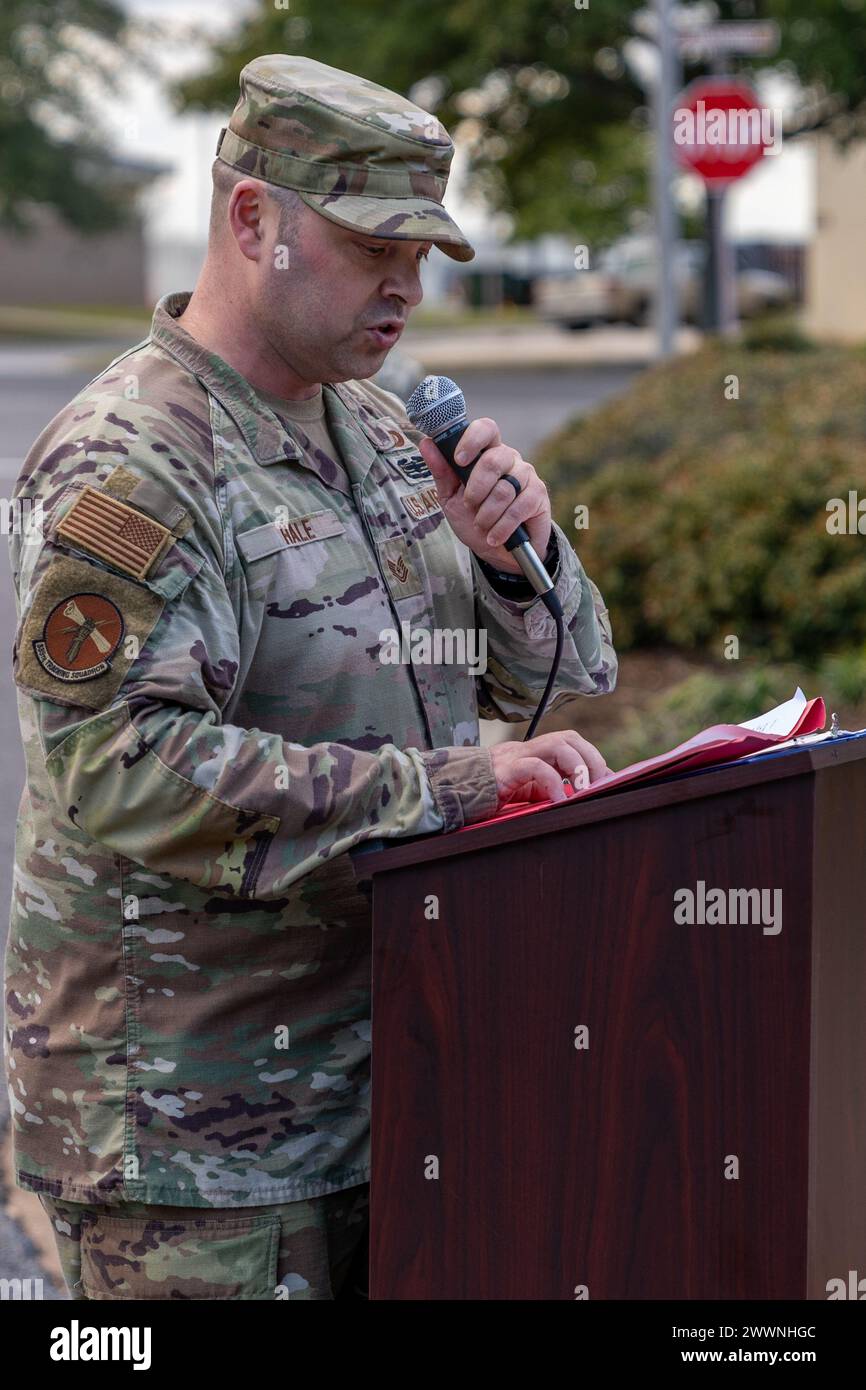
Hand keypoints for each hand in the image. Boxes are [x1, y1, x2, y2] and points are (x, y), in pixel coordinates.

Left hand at [418, 417, 550, 572]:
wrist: (497, 551)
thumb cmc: (473, 518)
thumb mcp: (451, 497)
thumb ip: (442, 471)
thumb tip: (427, 443)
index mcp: (486, 452)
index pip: (486, 429)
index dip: (472, 440)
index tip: (459, 460)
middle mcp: (509, 458)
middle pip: (494, 460)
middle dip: (476, 488)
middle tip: (470, 505)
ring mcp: (526, 475)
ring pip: (505, 488)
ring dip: (488, 513)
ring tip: (482, 525)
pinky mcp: (538, 495)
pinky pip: (519, 507)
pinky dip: (502, 526)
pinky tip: (494, 536)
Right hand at [489, 731, 612, 806]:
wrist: (456, 794)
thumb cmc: (494, 794)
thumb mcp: (530, 792)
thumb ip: (554, 789)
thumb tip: (585, 793)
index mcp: (537, 753)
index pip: (573, 744)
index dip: (595, 759)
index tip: (609, 780)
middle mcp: (529, 750)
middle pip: (569, 738)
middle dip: (592, 759)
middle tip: (599, 785)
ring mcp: (517, 756)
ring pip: (557, 744)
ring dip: (578, 766)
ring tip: (583, 790)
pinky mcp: (506, 770)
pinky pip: (535, 767)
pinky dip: (553, 782)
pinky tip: (558, 800)